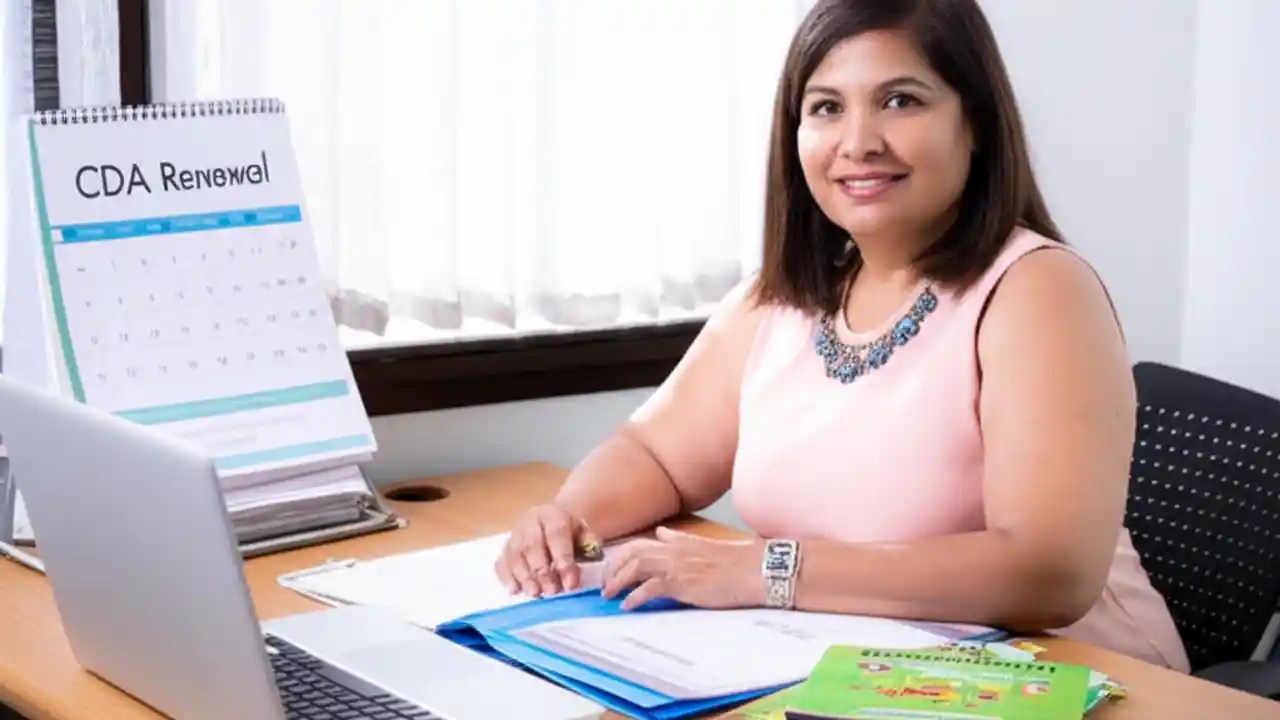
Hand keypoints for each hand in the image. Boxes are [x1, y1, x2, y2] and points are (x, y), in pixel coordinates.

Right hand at [495, 503, 598, 597]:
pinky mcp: (504, 549)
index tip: (571, 584)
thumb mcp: (584, 533)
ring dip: (524, 577)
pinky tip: (514, 590)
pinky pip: (501, 563)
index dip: (563, 560)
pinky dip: (506, 578)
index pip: (556, 534)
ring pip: (515, 555)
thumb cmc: (570, 534)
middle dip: (542, 571)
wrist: (550, 524)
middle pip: (532, 545)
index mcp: (552, 514)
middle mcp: (529, 521)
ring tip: (535, 594)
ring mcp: (514, 535)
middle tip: (552, 591)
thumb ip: (589, 543)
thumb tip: (592, 553)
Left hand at [601, 527, 762, 610]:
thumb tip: (662, 533)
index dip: (623, 555)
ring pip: (634, 568)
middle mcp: (673, 550)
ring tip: (609, 595)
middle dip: (614, 568)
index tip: (612, 566)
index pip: (642, 543)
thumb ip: (680, 539)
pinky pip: (647, 589)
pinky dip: (633, 598)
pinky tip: (626, 606)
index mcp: (679, 541)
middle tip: (605, 584)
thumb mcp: (705, 545)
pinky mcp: (680, 584)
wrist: (756, 570)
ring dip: (617, 582)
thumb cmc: (738, 561)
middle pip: (631, 554)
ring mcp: (675, 566)